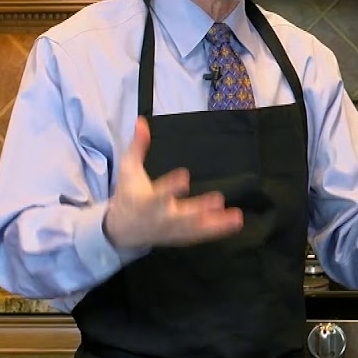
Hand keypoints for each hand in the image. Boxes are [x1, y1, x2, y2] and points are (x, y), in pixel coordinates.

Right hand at [103, 117, 243, 249]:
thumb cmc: (127, 194)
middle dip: (198, 210)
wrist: (120, 229)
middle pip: (180, 216)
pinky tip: (234, 223)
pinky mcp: (179, 237)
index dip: (171, 187)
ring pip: (194, 229)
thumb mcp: (128, 169)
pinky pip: (199, 236)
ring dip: (215, 224)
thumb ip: (137, 147)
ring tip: (236, 217)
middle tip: (217, 199)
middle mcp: (160, 218)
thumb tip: (141, 121)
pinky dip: (216, 231)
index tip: (185, 177)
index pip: (158, 194)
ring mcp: (171, 230)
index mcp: (145, 202)